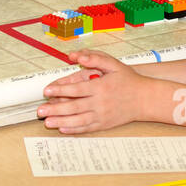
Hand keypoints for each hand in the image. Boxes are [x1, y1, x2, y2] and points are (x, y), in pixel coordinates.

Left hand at [37, 51, 151, 133]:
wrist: (145, 99)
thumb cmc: (128, 80)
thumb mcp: (114, 64)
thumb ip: (95, 58)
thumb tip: (77, 56)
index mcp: (100, 87)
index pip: (76, 89)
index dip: (60, 90)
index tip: (46, 91)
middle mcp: (100, 103)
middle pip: (74, 106)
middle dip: (55, 108)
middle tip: (40, 110)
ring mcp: (102, 115)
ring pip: (78, 120)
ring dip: (61, 121)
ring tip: (47, 122)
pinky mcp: (104, 124)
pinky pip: (87, 128)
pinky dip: (74, 129)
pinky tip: (63, 129)